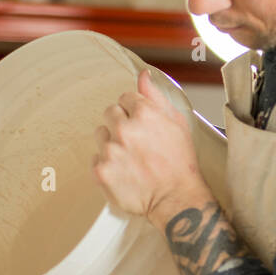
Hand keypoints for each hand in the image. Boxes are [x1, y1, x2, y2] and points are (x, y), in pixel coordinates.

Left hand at [92, 68, 209, 222]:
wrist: (176, 199)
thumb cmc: (180, 163)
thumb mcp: (176, 123)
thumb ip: (156, 97)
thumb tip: (142, 76)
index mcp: (145, 113)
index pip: (125, 98)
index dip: (135, 111)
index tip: (142, 125)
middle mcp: (125, 129)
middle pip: (110, 113)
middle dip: (121, 124)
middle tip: (137, 143)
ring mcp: (111, 151)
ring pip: (100, 135)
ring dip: (112, 143)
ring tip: (131, 159)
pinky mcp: (101, 171)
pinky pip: (95, 158)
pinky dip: (107, 165)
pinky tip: (124, 172)